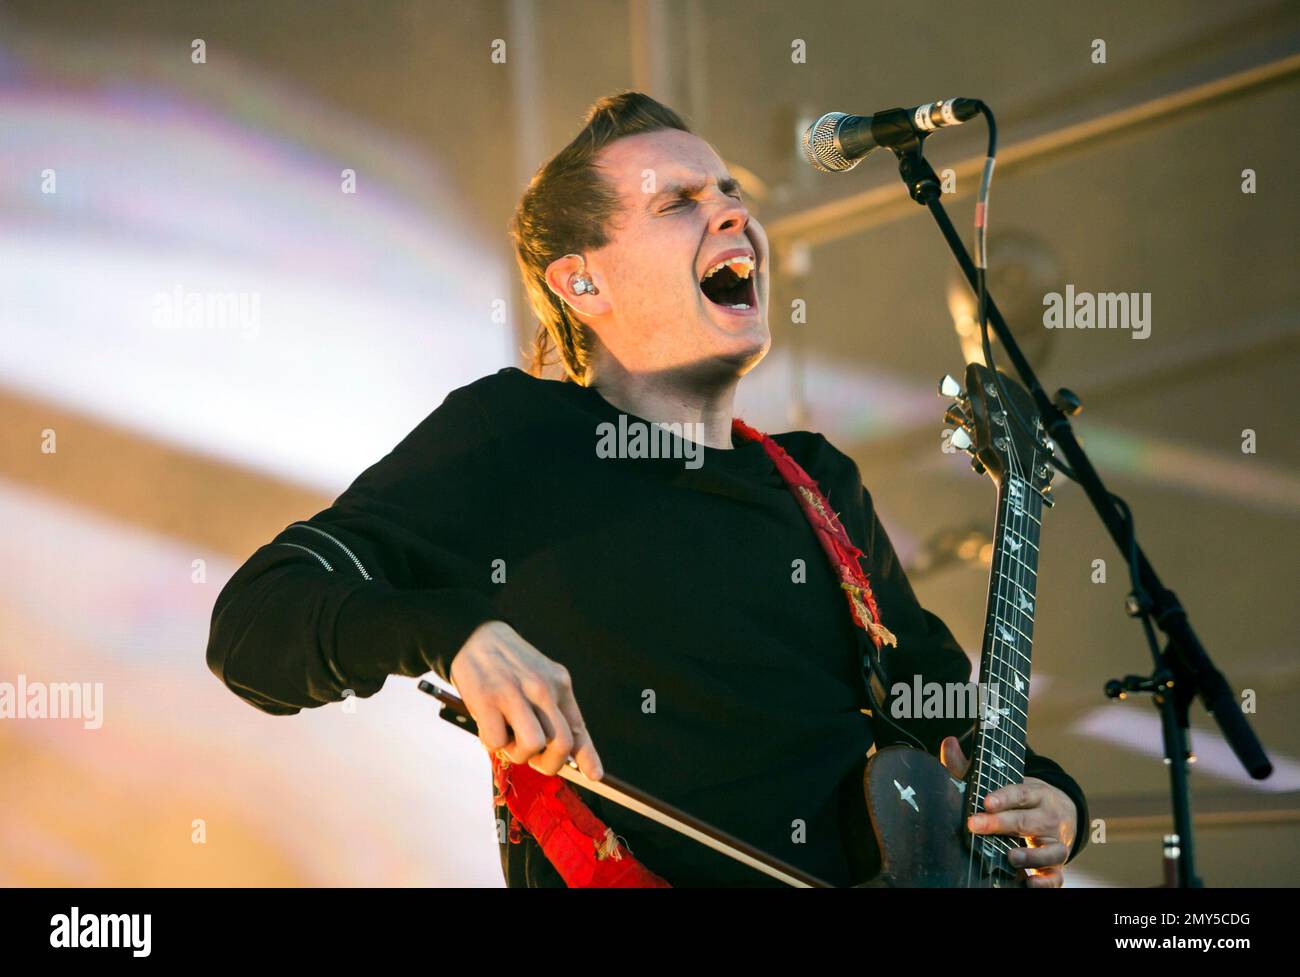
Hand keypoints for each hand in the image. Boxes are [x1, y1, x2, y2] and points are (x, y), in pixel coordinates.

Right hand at [450, 620, 603, 780]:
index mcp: (559, 684)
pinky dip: (492, 743)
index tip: (595, 775)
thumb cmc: (509, 667)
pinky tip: (488, 726)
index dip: (588, 757)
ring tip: (508, 739)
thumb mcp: (541, 679)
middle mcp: (542, 689)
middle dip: (547, 763)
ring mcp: (515, 694)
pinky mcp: (488, 699)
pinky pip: (497, 742)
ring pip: (532, 746)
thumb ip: (553, 712)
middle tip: (532, 756)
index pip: (579, 728)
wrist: (476, 635)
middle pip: (561, 744)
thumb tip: (569, 752)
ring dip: (518, 754)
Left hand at [940, 735, 1075, 887]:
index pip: (1020, 792)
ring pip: (1050, 851)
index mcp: (1036, 793)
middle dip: (1001, 824)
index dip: (1003, 796)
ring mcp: (1055, 843)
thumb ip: (972, 766)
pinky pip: (1057, 877)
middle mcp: (1048, 818)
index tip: (985, 801)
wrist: (1063, 813)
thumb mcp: (1005, 780)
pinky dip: (1046, 883)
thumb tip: (948, 742)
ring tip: (1010, 858)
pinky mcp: (1058, 865)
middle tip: (974, 826)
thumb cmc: (1024, 798)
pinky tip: (1029, 884)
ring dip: (1031, 856)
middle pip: (1027, 822)